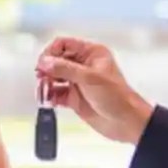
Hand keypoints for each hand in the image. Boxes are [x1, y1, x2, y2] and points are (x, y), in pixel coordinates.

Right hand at [35, 36, 153, 143]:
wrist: (126, 122)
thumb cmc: (118, 97)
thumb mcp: (90, 78)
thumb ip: (66, 69)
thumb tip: (45, 62)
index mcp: (91, 53)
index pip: (64, 44)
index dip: (52, 52)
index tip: (44, 63)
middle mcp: (83, 66)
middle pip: (56, 61)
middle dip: (47, 69)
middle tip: (41, 77)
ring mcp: (78, 82)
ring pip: (54, 77)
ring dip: (46, 83)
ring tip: (43, 90)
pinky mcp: (74, 98)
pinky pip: (56, 94)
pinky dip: (50, 96)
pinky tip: (48, 100)